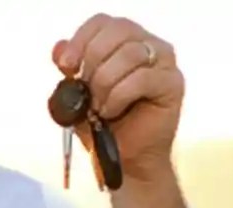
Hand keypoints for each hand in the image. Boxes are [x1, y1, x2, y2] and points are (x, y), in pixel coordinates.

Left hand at [53, 14, 183, 183]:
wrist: (123, 159)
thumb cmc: (102, 124)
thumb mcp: (77, 95)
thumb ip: (70, 70)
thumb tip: (58, 47)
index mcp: (124, 41)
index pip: (103, 22)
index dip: (81, 39)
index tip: (65, 65)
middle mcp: (148, 45)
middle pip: (119, 31)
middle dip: (93, 60)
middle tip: (84, 89)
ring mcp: (164, 63)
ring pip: (130, 54)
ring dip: (105, 82)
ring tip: (97, 106)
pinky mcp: (173, 84)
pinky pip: (143, 79)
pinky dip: (118, 96)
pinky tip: (110, 111)